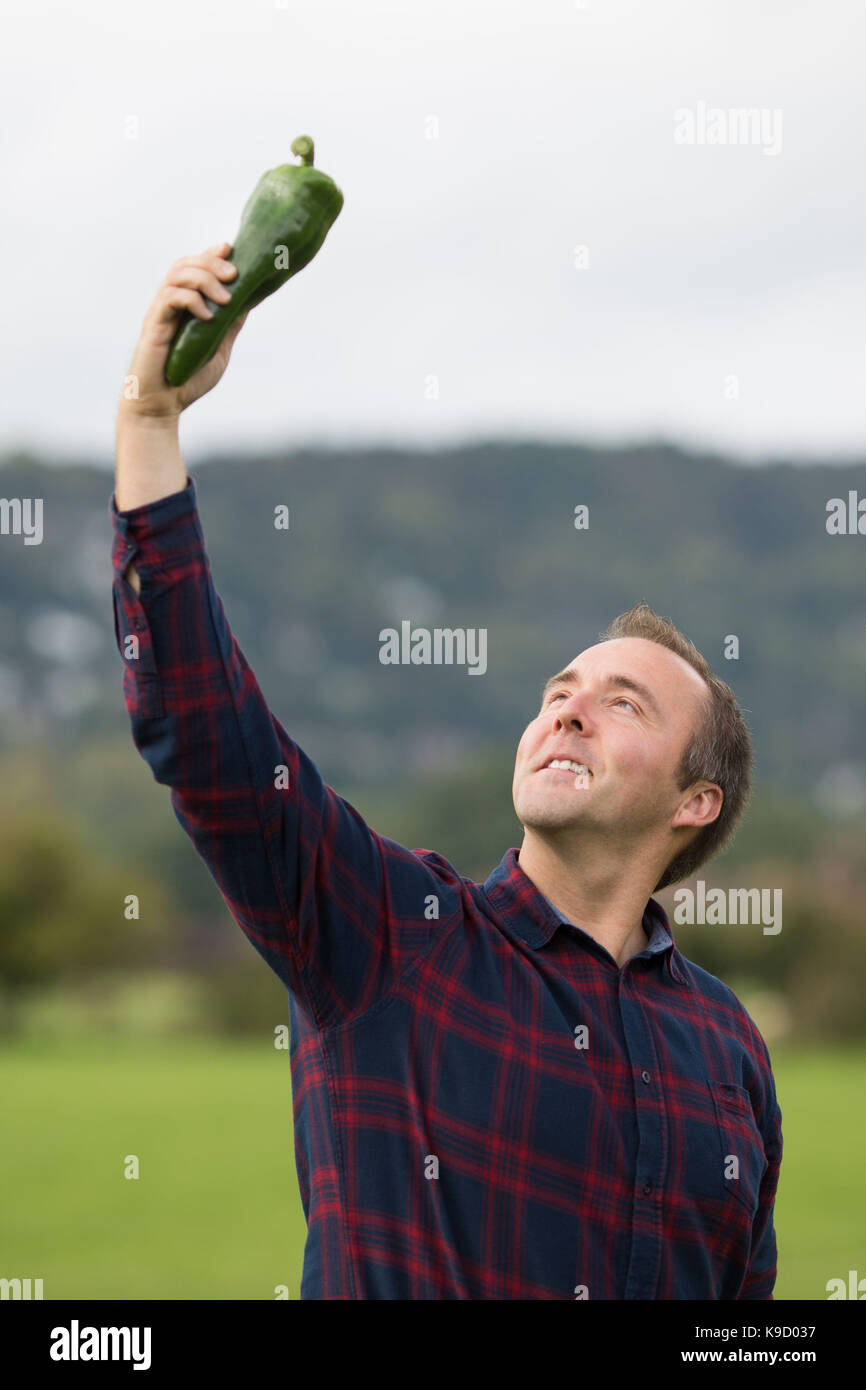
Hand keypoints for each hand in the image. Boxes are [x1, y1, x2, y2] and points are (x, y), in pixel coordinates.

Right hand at [118, 241, 247, 419]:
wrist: (162, 405)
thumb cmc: (188, 379)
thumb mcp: (219, 347)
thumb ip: (229, 324)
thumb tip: (248, 300)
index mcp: (185, 305)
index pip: (195, 267)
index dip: (211, 253)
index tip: (231, 248)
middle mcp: (171, 303)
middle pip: (186, 263)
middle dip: (212, 262)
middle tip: (234, 274)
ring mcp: (161, 311)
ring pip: (177, 274)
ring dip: (204, 279)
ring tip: (225, 298)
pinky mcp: (154, 324)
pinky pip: (170, 297)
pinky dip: (192, 300)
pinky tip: (208, 316)